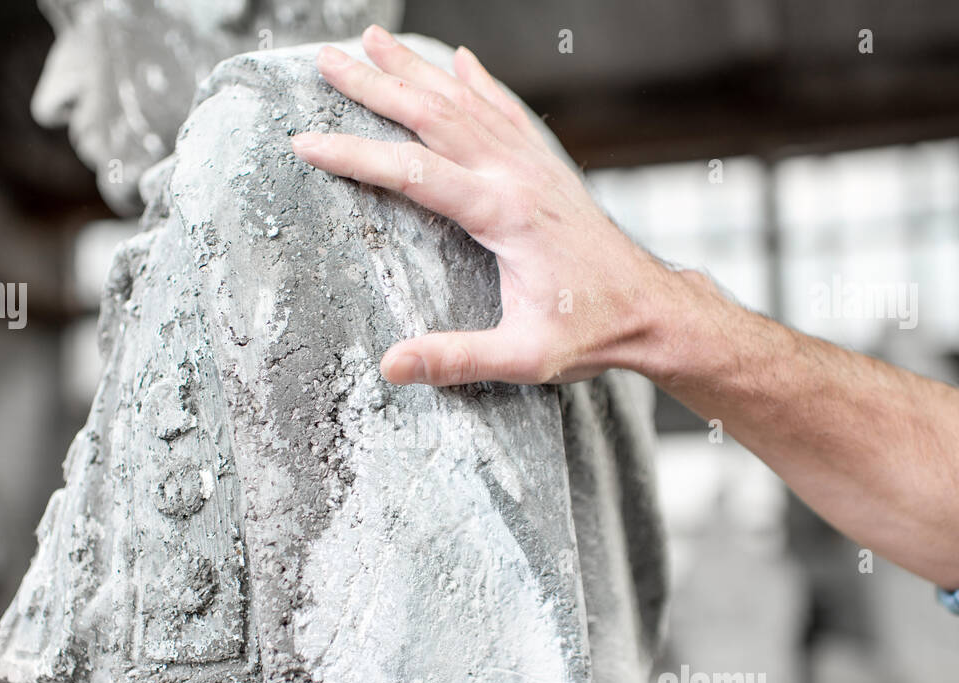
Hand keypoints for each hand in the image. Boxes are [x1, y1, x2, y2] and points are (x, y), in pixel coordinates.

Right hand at [291, 25, 700, 386]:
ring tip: (374, 40)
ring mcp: (534, 166)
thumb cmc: (592, 333)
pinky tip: (461, 62)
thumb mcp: (524, 358)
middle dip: (376, 85)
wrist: (654, 310)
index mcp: (504, 215)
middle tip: (327, 58)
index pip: (413, 171)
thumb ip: (456, 359)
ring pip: (467, 102)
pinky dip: (479, 82)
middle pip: (435, 115)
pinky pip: (507, 111)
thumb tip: (391, 366)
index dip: (354, 154)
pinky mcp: (547, 169)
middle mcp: (517, 176)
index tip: (305, 141)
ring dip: (417, 70)